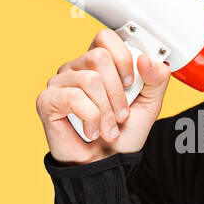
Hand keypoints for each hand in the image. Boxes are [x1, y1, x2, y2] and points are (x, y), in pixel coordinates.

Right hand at [36, 28, 170, 164]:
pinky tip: (91, 131)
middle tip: (121, 114)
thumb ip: (157, 79)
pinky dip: (91, 119)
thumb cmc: (123, 134)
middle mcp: (76, 68)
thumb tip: (146, 59)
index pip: (106, 38)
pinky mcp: (47, 100)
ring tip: (108, 128)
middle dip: (118, 92)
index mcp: (98, 63)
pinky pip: (73, 98)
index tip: (131, 83)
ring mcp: (59, 83)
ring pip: (90, 79)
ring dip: (106, 111)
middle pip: (99, 57)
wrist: (107, 165)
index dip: (123, 59)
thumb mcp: (150, 105)